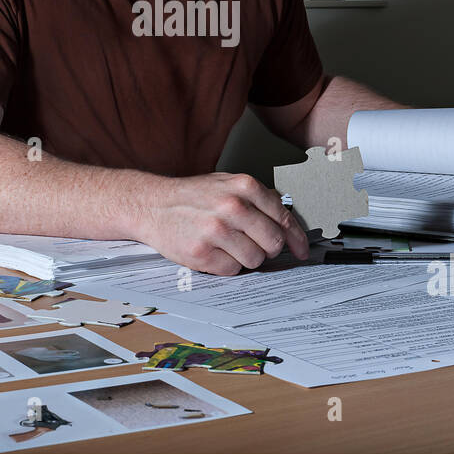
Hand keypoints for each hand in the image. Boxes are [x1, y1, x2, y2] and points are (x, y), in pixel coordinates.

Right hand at [139, 172, 309, 275]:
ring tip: (228, 245)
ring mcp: (216, 231)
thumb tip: (286, 222)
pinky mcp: (202, 253)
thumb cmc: (191, 196)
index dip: (296, 239)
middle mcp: (233, 207)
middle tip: (254, 245)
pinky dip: (226, 265)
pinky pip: (232, 270)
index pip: (284, 218)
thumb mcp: (226, 183)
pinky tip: (214, 251)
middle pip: (274, 243)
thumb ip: (257, 198)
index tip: (302, 251)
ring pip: (255, 260)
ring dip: (246, 258)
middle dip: (268, 249)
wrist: (152, 204)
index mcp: (244, 186)